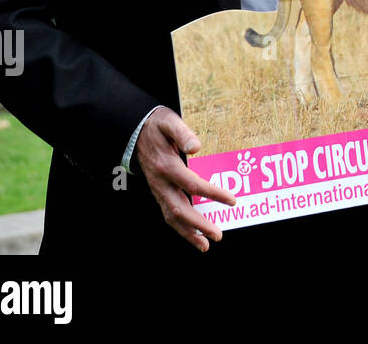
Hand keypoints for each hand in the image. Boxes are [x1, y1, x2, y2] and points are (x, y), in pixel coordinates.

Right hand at [135, 106, 233, 251]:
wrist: (135, 130)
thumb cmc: (157, 126)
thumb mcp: (169, 122)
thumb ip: (183, 134)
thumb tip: (196, 147)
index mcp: (167, 166)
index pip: (193, 185)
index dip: (213, 194)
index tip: (232, 200)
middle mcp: (161, 182)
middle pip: (180, 209)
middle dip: (199, 225)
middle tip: (218, 235)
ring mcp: (158, 190)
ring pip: (172, 217)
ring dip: (188, 233)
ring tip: (205, 246)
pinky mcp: (158, 192)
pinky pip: (169, 213)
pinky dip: (181, 227)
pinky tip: (192, 234)